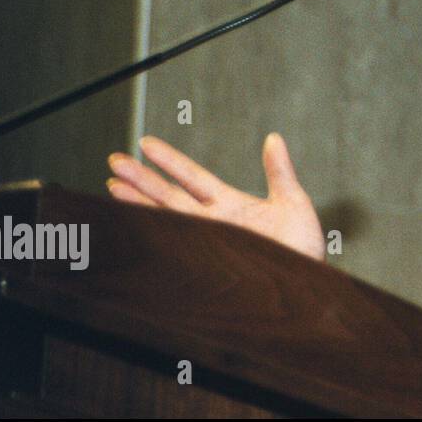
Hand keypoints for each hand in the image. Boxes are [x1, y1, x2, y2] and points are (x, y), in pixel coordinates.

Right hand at [106, 133, 326, 261]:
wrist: (308, 283)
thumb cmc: (302, 246)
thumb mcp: (292, 202)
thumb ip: (279, 171)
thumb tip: (273, 137)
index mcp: (230, 204)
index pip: (192, 177)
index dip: (169, 161)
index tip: (146, 144)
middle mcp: (212, 222)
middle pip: (169, 196)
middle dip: (141, 179)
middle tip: (113, 160)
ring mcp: (208, 241)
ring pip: (166, 219)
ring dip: (138, 203)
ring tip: (112, 186)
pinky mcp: (208, 262)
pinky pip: (175, 248)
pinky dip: (154, 238)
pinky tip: (132, 226)